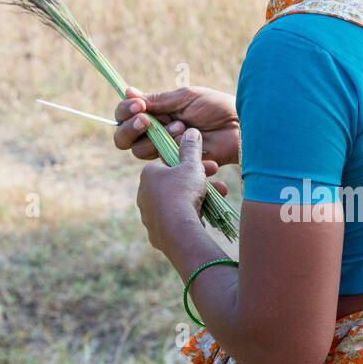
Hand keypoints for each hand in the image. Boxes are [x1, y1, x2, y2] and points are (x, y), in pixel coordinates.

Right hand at [114, 85, 239, 165]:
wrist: (239, 126)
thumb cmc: (215, 107)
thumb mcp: (185, 98)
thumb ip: (157, 100)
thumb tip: (128, 91)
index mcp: (156, 113)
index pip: (126, 116)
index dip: (125, 112)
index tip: (138, 106)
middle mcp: (156, 132)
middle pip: (125, 139)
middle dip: (131, 129)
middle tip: (146, 121)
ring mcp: (166, 149)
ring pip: (141, 151)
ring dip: (160, 137)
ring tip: (183, 128)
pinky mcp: (177, 164)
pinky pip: (165, 162)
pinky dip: (178, 149)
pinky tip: (195, 140)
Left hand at [136, 128, 227, 252]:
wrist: (177, 229)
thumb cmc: (183, 191)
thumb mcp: (191, 165)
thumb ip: (191, 148)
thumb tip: (191, 130)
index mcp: (148, 174)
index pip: (169, 164)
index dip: (190, 165)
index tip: (208, 167)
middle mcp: (144, 193)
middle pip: (175, 185)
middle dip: (198, 183)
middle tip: (218, 184)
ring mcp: (148, 215)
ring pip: (176, 204)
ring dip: (197, 201)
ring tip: (216, 202)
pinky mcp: (155, 232)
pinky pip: (175, 221)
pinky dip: (188, 218)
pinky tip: (202, 219)